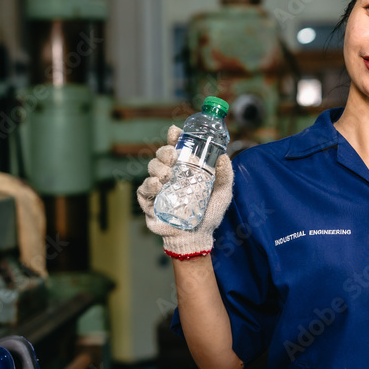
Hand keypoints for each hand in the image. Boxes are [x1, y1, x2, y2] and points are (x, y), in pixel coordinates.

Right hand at [136, 125, 233, 258]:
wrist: (197, 237)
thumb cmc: (209, 214)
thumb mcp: (222, 194)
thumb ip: (225, 177)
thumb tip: (224, 157)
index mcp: (186, 169)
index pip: (177, 148)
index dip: (174, 137)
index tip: (175, 131)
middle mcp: (171, 174)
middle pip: (162, 155)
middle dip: (164, 151)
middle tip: (172, 156)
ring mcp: (158, 187)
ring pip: (152, 168)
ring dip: (158, 167)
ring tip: (167, 175)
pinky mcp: (149, 201)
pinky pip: (143, 189)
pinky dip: (149, 184)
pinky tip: (157, 185)